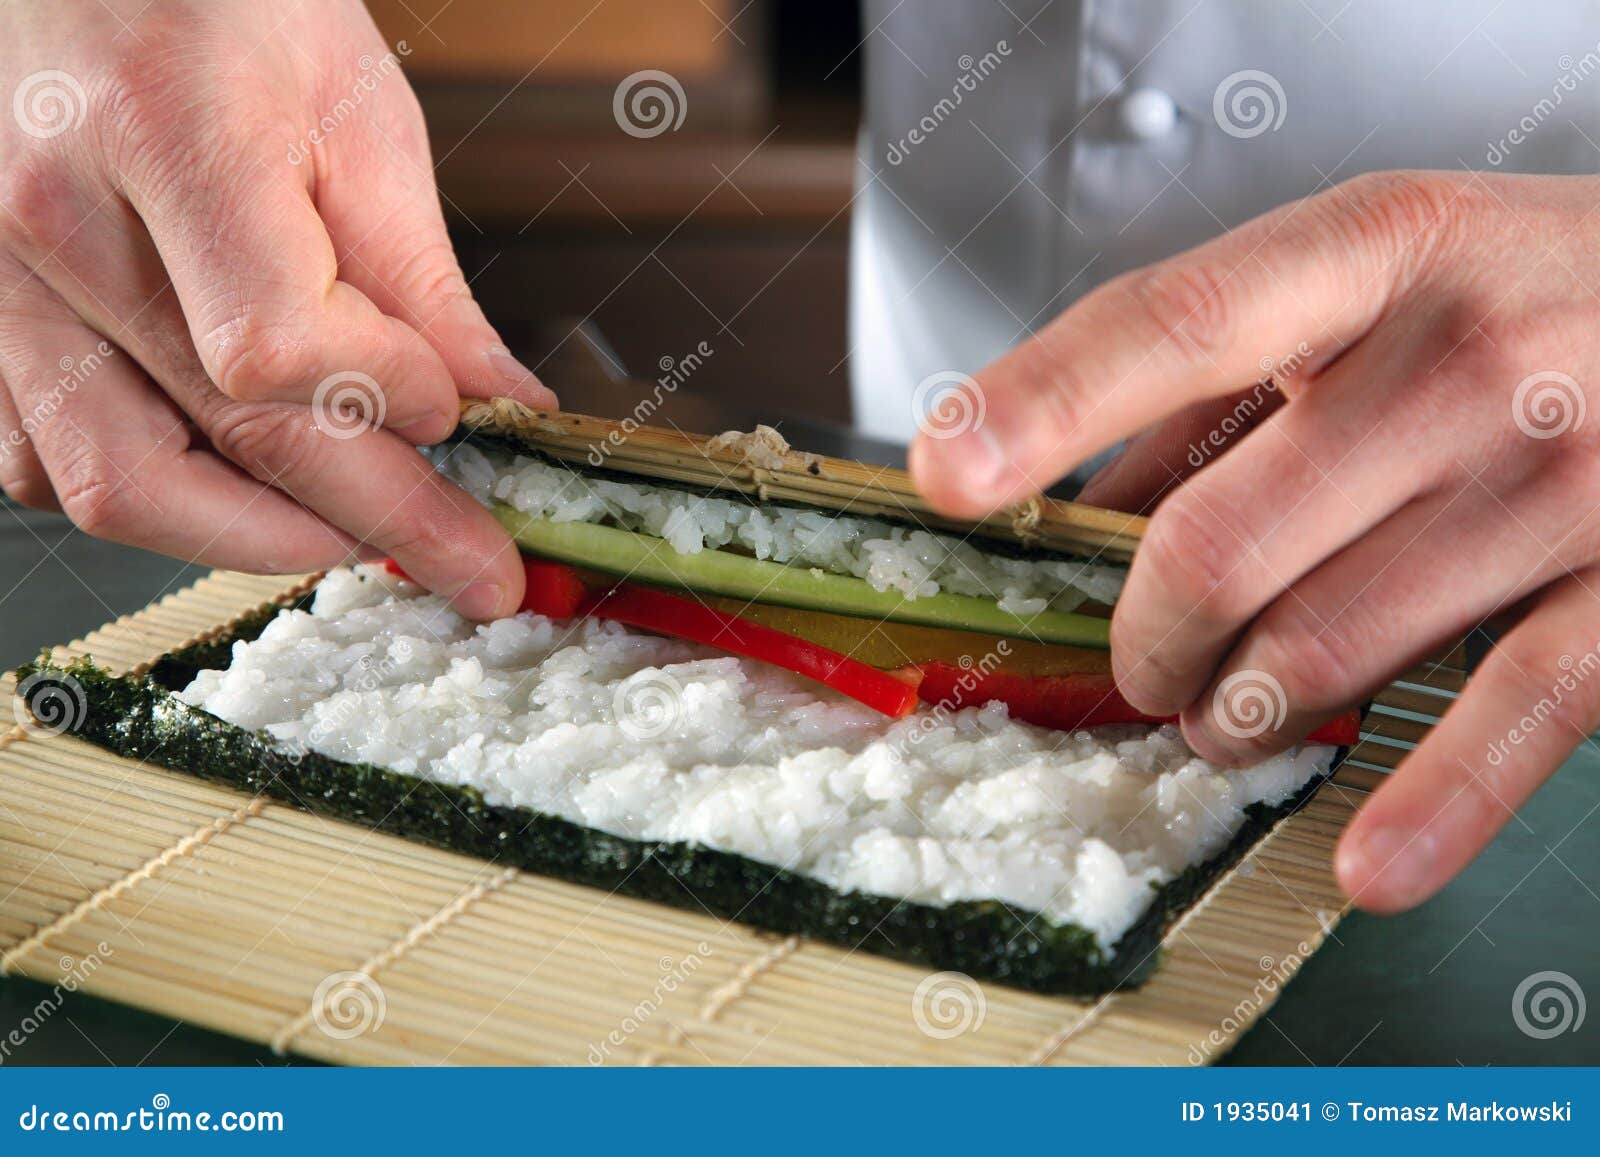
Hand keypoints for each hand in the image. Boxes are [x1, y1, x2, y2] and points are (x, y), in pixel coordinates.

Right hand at [0, 0, 554, 617]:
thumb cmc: (220, 3)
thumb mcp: (356, 108)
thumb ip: (421, 276)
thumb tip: (498, 401)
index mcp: (164, 135)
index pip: (275, 346)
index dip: (386, 399)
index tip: (459, 412)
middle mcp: (54, 218)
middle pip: (227, 434)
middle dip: (380, 521)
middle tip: (474, 568)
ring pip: (115, 485)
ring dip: (256, 536)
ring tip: (353, 531)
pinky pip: (41, 462)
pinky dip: (151, 498)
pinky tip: (228, 480)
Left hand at [911, 170, 1599, 912]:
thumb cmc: (1531, 287)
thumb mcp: (1374, 279)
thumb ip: (1214, 388)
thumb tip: (1074, 509)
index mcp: (1378, 250)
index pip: (1175, 326)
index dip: (1042, 403)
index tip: (947, 474)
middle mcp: (1469, 354)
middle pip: (1216, 547)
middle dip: (1147, 639)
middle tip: (1147, 663)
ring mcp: (1564, 476)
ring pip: (1317, 650)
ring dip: (1237, 711)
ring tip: (1229, 712)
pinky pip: (1509, 715)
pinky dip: (1426, 804)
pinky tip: (1366, 862)